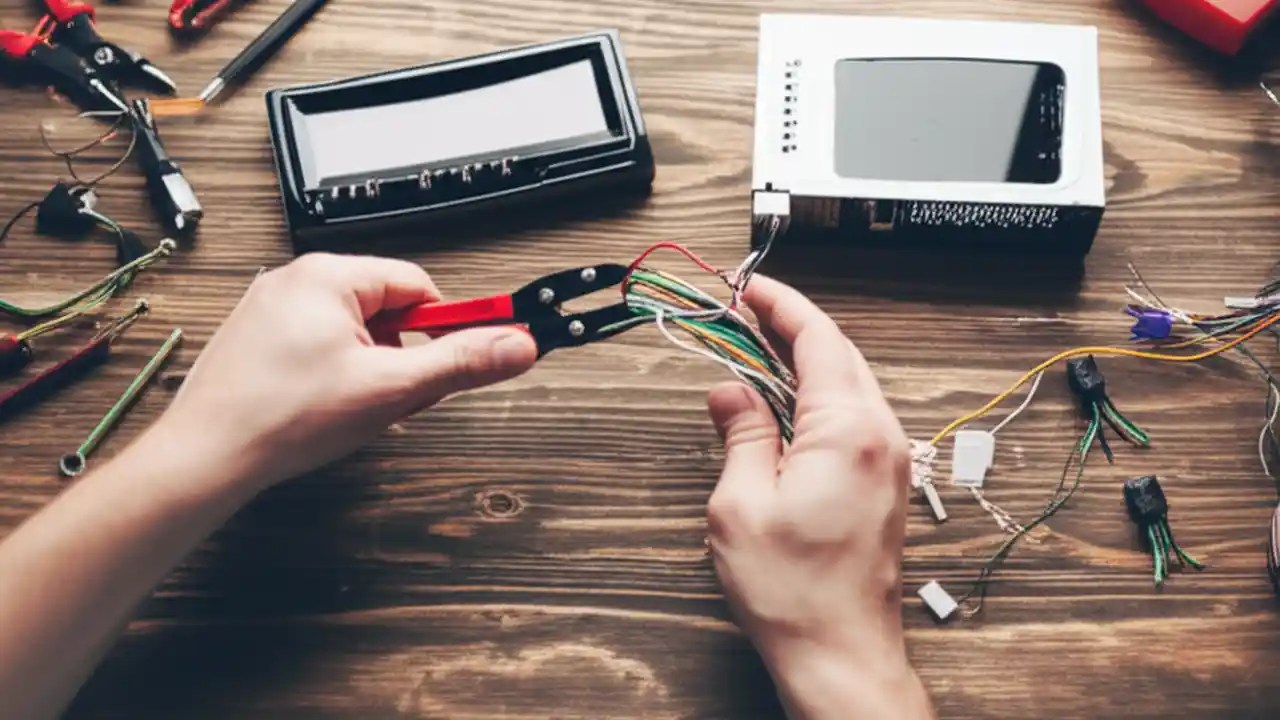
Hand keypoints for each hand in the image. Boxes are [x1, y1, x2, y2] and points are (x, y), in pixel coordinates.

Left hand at [155, 253, 537, 492]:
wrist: (206, 458)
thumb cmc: (281, 418)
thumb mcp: (391, 389)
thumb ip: (460, 363)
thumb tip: (515, 345)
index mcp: (329, 276)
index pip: (418, 285)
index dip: (446, 327)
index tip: (465, 356)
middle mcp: (295, 281)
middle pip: (386, 310)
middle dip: (403, 357)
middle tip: (396, 396)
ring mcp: (270, 311)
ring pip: (352, 333)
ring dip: (371, 371)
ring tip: (355, 410)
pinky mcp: (255, 341)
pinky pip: (318, 347)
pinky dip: (336, 378)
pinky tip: (326, 411)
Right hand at [705, 276, 932, 719]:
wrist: (841, 654)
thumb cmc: (793, 592)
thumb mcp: (740, 505)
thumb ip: (740, 434)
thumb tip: (730, 392)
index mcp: (847, 431)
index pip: (817, 339)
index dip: (781, 304)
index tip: (749, 285)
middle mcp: (881, 437)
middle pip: (840, 354)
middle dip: (791, 327)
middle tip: (744, 315)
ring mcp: (890, 461)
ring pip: (850, 385)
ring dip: (805, 363)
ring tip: (756, 354)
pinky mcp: (886, 484)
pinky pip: (854, 419)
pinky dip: (819, 398)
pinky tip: (785, 408)